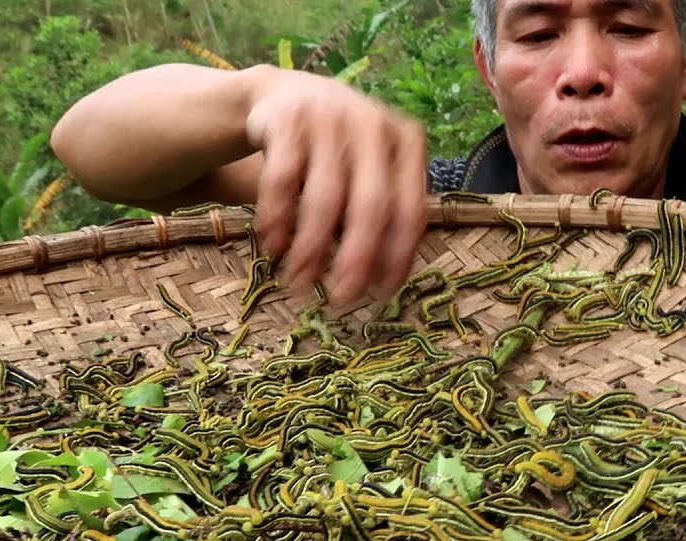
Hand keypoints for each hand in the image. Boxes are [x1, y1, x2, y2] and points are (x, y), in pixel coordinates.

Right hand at [245, 70, 427, 304]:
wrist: (284, 96)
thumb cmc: (340, 149)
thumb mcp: (372, 170)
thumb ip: (383, 215)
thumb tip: (382, 283)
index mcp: (407, 140)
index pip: (411, 208)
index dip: (398, 256)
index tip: (382, 294)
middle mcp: (372, 125)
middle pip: (371, 206)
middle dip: (356, 259)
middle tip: (342, 299)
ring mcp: (329, 118)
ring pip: (324, 199)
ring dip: (310, 249)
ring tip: (299, 282)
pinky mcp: (286, 120)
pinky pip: (282, 182)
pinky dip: (277, 220)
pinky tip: (274, 247)